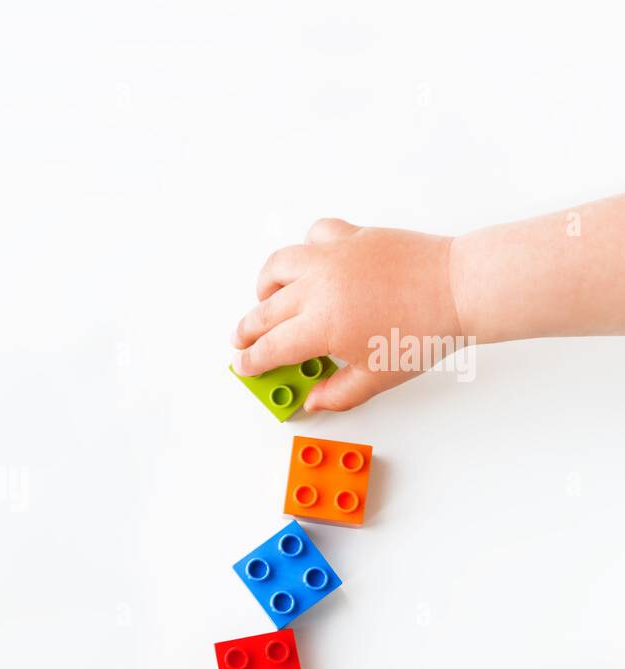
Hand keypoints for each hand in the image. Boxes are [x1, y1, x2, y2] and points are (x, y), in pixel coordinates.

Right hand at [230, 219, 461, 411]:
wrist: (459, 289)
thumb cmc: (425, 332)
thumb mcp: (378, 377)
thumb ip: (338, 393)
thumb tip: (313, 400)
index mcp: (321, 326)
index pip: (270, 348)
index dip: (252, 361)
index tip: (244, 366)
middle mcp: (317, 287)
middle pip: (265, 311)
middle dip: (248, 330)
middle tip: (242, 340)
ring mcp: (331, 257)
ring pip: (278, 266)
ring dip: (265, 286)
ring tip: (266, 297)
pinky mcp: (350, 236)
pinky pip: (314, 236)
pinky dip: (306, 250)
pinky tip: (312, 264)